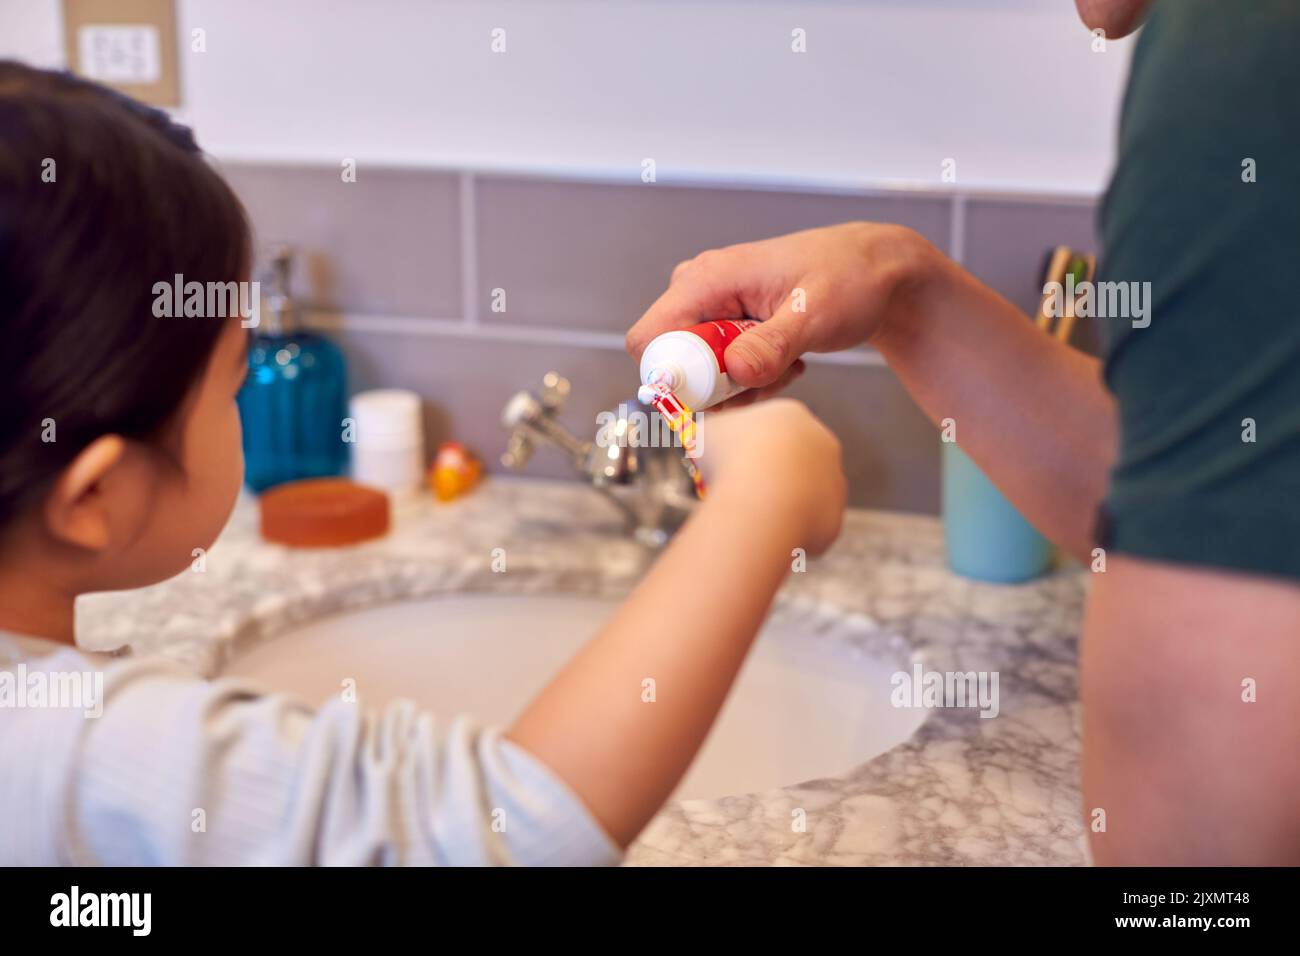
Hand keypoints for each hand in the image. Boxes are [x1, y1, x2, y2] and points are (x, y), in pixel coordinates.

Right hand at [626, 222, 935, 392]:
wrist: (877, 272)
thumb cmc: (851, 278)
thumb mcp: (814, 315)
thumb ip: (773, 345)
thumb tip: (735, 372)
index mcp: (708, 279)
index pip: (650, 339)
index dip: (673, 375)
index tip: (719, 392)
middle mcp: (700, 291)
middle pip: (674, 362)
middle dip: (717, 387)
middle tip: (768, 380)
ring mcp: (713, 308)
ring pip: (699, 372)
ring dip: (740, 385)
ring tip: (786, 367)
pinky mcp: (727, 324)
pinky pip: (720, 369)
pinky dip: (750, 379)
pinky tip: (785, 364)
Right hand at [697, 399, 845, 555]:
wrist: (760, 502)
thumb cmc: (730, 460)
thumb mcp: (706, 432)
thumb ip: (714, 433)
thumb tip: (711, 439)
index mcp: (791, 415)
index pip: (770, 430)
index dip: (746, 447)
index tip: (727, 463)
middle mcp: (822, 444)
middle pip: (791, 460)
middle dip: (767, 474)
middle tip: (738, 490)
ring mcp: (833, 481)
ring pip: (802, 494)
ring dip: (779, 503)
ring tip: (750, 515)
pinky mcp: (834, 517)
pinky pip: (807, 525)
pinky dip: (788, 530)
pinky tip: (767, 532)